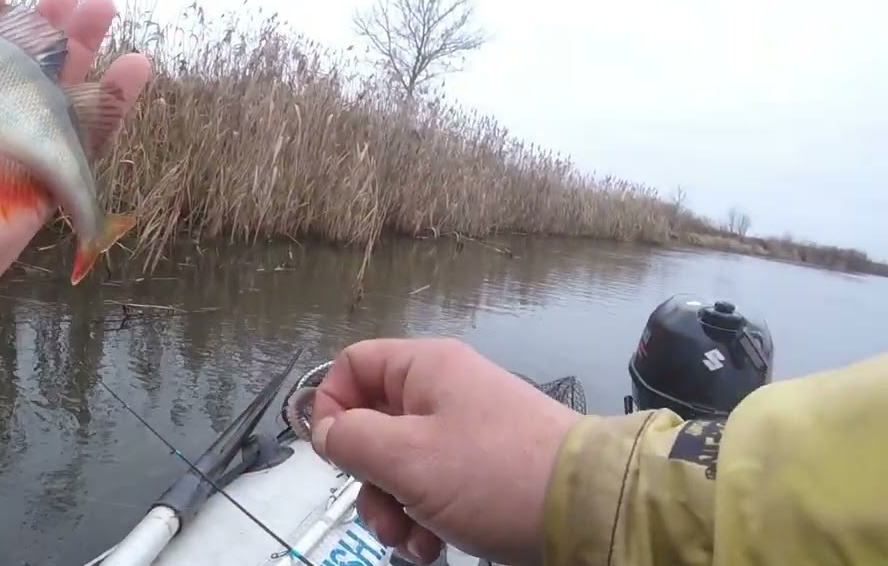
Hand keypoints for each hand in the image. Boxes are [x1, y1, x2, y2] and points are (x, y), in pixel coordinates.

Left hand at [0, 0, 150, 317]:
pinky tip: (135, 68)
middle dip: (56, 34)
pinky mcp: (44, 187)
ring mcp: (16, 157)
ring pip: (62, 101)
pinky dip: (113, 109)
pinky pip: (83, 143)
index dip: (2, 27)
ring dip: (88, 58)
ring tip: (106, 11)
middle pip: (29, 74)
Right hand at [309, 338, 582, 564]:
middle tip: (381, 514)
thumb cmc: (492, 474)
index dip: (331, 405)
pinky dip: (424, 517)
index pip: (354, 365)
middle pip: (373, 424)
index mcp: (425, 369)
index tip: (331, 453)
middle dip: (366, 478)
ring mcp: (464, 434)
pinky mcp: (482, 472)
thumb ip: (352, 440)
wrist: (589, 510)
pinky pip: (433, 487)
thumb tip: (323, 429)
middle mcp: (443, 393)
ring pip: (400, 464)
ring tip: (411, 541)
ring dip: (393, 507)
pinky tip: (432, 546)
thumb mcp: (408, 457)